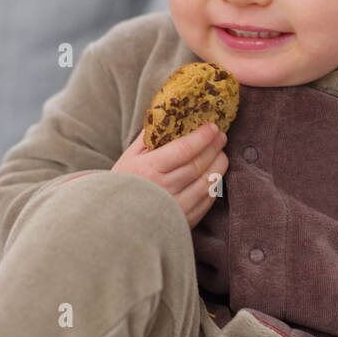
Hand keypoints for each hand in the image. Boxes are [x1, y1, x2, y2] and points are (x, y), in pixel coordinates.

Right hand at [111, 120, 228, 227]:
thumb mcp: (130, 156)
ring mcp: (176, 207)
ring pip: (206, 183)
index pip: (184, 149)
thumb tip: (170, 115)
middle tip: (221, 136)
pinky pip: (206, 201)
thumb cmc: (123, 183)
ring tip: (221, 154)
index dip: (202, 137)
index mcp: (149, 169)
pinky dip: (213, 185)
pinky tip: (214, 175)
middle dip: (214, 148)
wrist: (116, 219)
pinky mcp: (184, 221)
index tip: (212, 127)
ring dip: (219, 166)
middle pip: (198, 164)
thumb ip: (150, 136)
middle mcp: (164, 189)